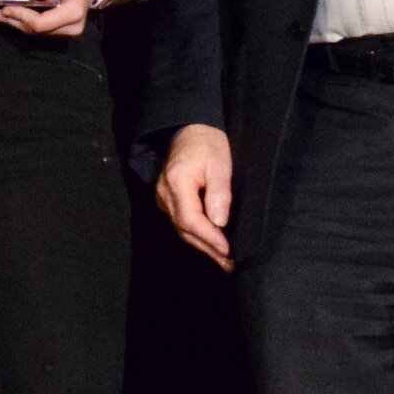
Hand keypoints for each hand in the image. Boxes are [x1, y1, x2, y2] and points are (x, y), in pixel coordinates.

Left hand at [0, 0, 103, 35]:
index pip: (42, 23)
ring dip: (11, 24)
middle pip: (35, 30)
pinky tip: (2, 16)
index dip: (21, 17)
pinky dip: (19, 22)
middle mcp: (70, 27)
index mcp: (73, 12)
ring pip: (33, 32)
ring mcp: (65, 31)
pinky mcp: (58, 29)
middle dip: (11, 22)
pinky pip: (36, 29)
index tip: (5, 8)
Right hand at [155, 124, 234, 270]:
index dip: (210, 238)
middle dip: (208, 248)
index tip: (228, 250)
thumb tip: (219, 223)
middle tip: (230, 264)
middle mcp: (164, 194)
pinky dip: (196, 234)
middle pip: (184, 229)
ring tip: (224, 259)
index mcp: (177, 183)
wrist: (190, 129)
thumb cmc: (208, 144)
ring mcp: (162, 197)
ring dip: (203, 245)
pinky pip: (181, 222)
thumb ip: (219, 193)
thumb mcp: (220, 165)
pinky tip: (211, 242)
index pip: (191, 219)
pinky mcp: (166, 199)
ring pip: (181, 228)